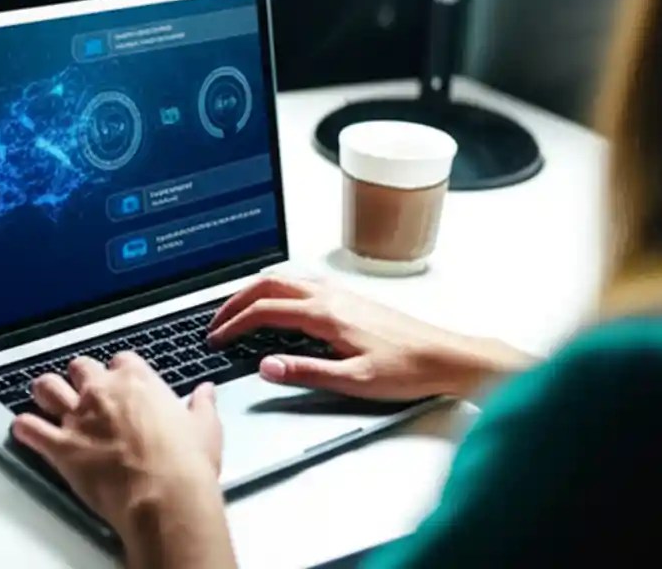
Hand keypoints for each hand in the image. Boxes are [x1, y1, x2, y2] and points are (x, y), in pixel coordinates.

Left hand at [11, 353, 235, 568]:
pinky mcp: (60, 447)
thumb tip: (206, 392)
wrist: (164, 497)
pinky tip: (24, 429)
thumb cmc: (186, 464)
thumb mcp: (205, 427)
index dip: (119, 372)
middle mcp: (103, 392)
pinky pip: (29, 429)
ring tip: (46, 399)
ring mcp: (78, 418)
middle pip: (79, 367)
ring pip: (47, 388)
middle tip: (83, 391)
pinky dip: (25, 428)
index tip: (121, 383)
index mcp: (138, 381)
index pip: (121, 361)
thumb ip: (202, 405)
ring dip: (46, 393)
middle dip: (79, 377)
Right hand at [207, 275, 534, 400]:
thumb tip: (266, 367)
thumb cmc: (407, 369)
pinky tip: (282, 307)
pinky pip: (303, 284)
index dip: (234, 324)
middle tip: (217, 320)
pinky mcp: (352, 300)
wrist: (446, 357)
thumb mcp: (353, 381)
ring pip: (286, 280)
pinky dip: (279, 291)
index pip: (264, 311)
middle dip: (236, 300)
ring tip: (240, 311)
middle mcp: (331, 296)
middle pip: (269, 284)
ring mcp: (342, 294)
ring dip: (257, 291)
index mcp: (325, 314)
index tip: (216, 338)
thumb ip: (305, 372)